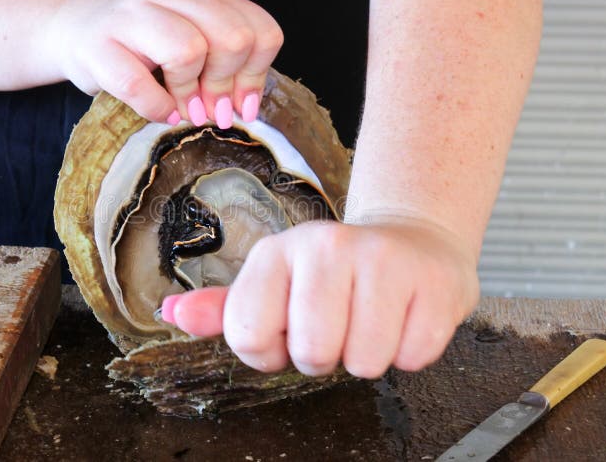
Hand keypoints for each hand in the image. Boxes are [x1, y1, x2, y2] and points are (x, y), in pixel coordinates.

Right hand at [45, 0, 283, 125]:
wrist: (72, 24)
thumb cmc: (139, 41)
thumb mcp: (190, 37)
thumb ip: (222, 62)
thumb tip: (245, 108)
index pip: (259, 30)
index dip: (257, 76)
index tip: (244, 106)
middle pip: (233, 39)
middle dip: (228, 85)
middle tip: (214, 111)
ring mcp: (134, 16)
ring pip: (189, 51)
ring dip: (192, 94)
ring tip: (187, 111)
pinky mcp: (99, 46)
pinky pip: (139, 85)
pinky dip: (157, 108)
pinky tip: (162, 112)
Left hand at [162, 219, 479, 377]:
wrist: (411, 243)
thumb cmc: (333, 276)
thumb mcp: (275, 284)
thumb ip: (225, 308)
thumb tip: (171, 313)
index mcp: (277, 252)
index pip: (248, 334)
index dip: (268, 351)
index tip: (286, 331)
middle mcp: (327, 246)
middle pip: (313, 352)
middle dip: (325, 355)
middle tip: (337, 326)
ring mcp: (383, 260)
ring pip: (365, 361)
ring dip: (368, 354)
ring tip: (370, 319)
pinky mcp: (433, 282)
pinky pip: (412, 356)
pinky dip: (409, 350)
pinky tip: (404, 316)